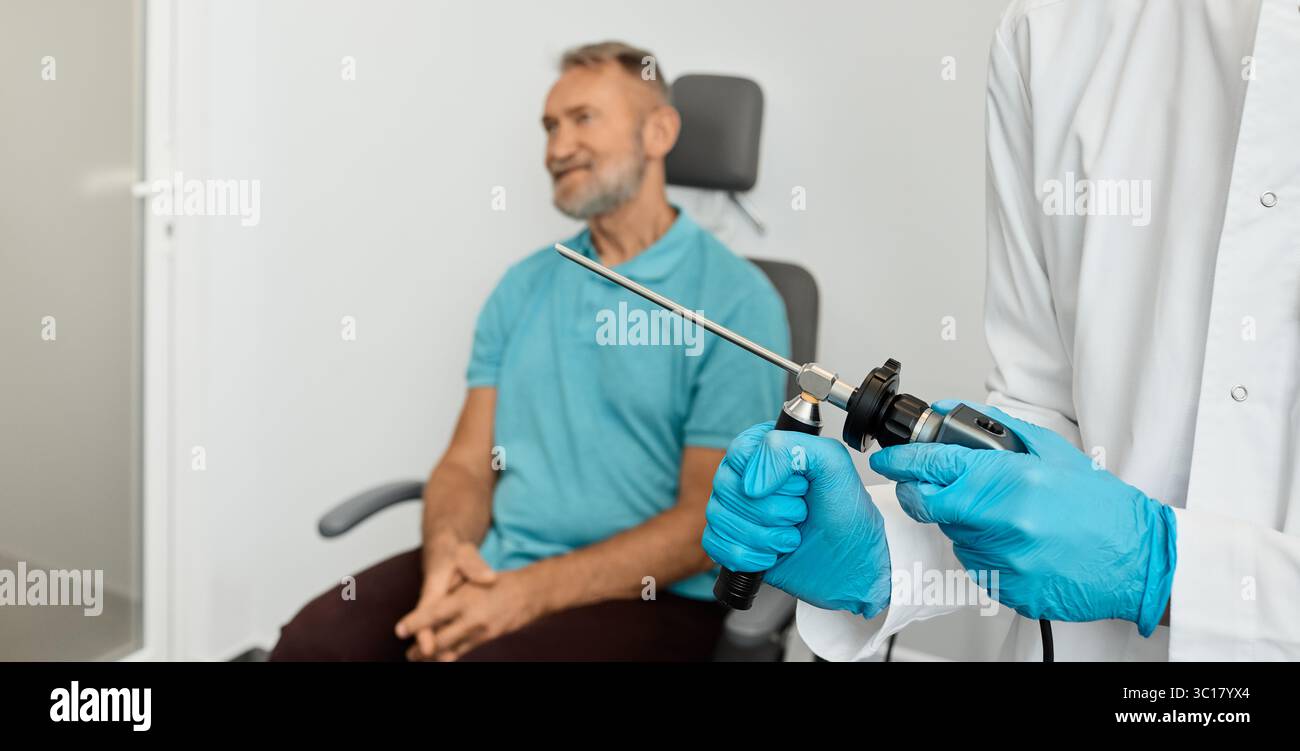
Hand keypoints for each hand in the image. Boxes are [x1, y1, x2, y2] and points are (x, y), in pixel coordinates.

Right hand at [395, 532, 496, 658]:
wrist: (444, 549)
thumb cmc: (454, 552)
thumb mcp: (465, 552)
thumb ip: (474, 565)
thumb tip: (489, 578)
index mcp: (436, 585)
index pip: (429, 611)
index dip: (424, 630)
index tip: (428, 648)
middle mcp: (434, 599)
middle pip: (429, 626)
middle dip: (427, 645)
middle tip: (428, 660)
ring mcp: (439, 606)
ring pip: (435, 629)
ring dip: (435, 647)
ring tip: (438, 662)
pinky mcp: (445, 610)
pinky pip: (443, 627)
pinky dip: (445, 641)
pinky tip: (450, 656)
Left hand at [416, 569, 545, 660]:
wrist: (530, 592)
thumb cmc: (497, 579)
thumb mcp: (473, 572)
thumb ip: (453, 584)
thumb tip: (434, 602)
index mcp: (466, 599)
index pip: (434, 614)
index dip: (415, 623)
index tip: (399, 630)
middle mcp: (472, 619)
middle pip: (440, 640)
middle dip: (422, 650)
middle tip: (408, 654)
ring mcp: (481, 631)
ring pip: (451, 649)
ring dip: (434, 656)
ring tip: (418, 658)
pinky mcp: (487, 638)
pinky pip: (463, 650)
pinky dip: (449, 654)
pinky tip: (440, 656)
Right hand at [702, 422, 891, 616]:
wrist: (852, 567)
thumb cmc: (848, 518)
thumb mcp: (835, 467)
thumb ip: (795, 449)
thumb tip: (753, 479)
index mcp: (771, 450)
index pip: (741, 450)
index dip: (768, 474)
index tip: (798, 488)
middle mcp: (748, 476)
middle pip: (728, 485)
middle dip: (770, 510)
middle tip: (798, 515)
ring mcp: (737, 509)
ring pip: (718, 515)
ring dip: (761, 536)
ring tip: (789, 538)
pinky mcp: (731, 540)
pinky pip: (714, 543)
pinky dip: (745, 555)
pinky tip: (770, 555)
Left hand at [868, 401, 1175, 634]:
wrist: (1140, 560)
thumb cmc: (1101, 508)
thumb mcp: (1052, 452)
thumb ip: (996, 429)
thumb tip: (953, 411)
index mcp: (1009, 479)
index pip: (933, 466)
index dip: (902, 461)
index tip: (887, 460)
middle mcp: (1001, 520)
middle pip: (929, 505)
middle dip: (923, 493)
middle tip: (934, 488)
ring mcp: (1003, 558)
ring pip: (952, 536)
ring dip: (963, 523)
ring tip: (1006, 517)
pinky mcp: (1007, 588)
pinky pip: (975, 565)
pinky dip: (985, 552)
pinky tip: (1018, 544)